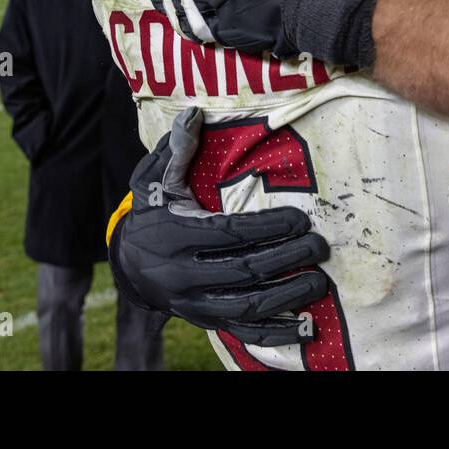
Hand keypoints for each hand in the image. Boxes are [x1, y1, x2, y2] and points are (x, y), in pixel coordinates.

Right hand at [110, 107, 331, 345]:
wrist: (128, 266)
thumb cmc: (150, 215)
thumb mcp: (153, 181)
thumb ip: (175, 151)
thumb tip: (193, 115)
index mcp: (174, 239)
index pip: (228, 234)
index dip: (265, 229)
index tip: (299, 219)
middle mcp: (183, 277)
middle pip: (243, 271)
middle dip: (286, 259)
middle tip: (320, 246)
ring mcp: (195, 305)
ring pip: (246, 306)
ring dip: (288, 296)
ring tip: (320, 282)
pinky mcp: (206, 322)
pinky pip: (243, 333)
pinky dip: (276, 334)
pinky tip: (307, 328)